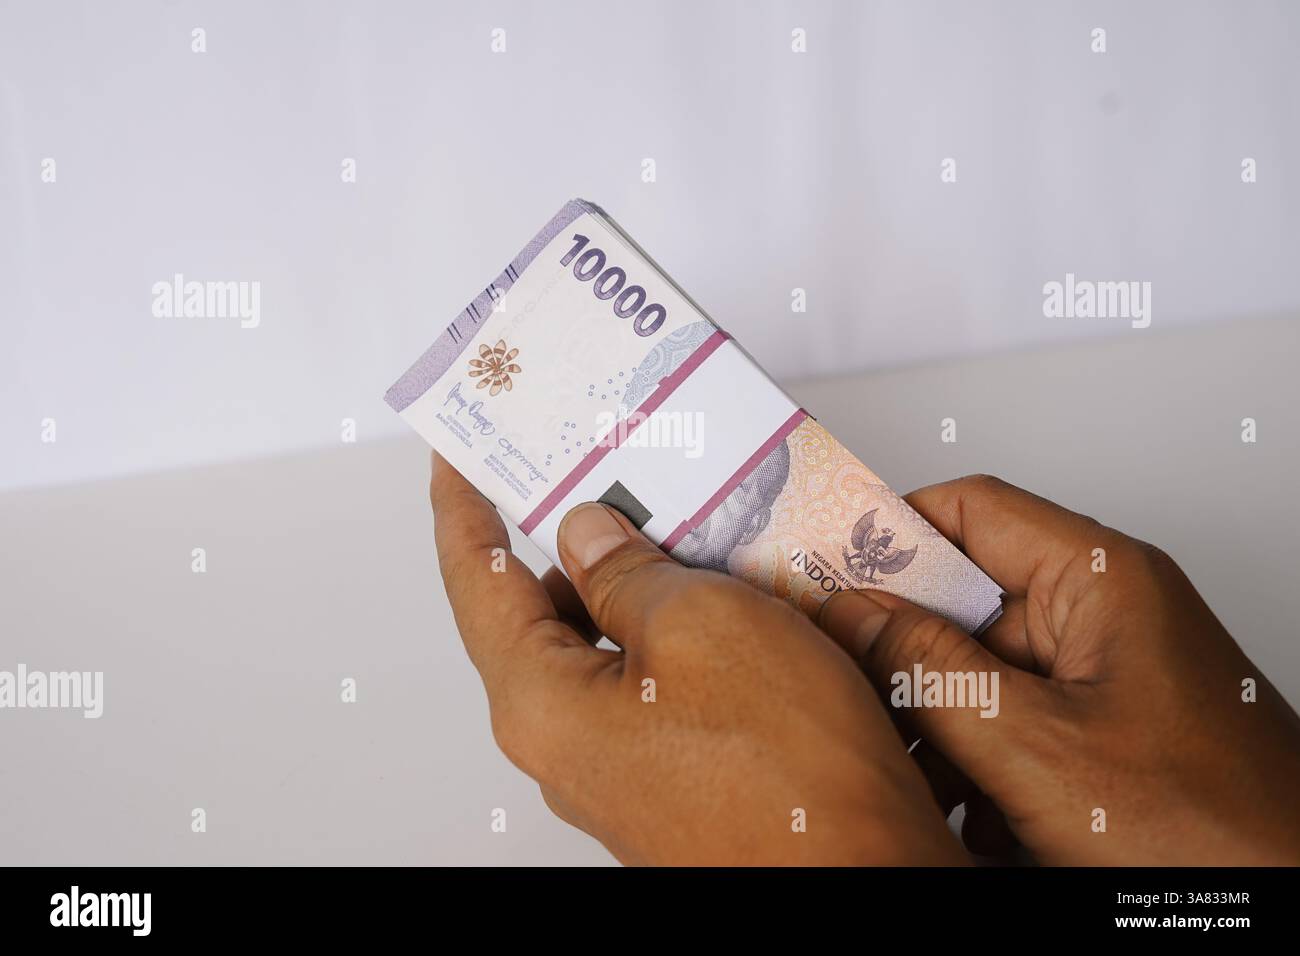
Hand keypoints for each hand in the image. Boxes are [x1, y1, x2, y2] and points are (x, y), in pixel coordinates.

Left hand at [429, 453, 965, 864]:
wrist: (865, 882)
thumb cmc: (790, 777)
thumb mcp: (705, 625)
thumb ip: (627, 571)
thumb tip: (589, 536)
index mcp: (542, 704)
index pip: (477, 581)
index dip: (464, 508)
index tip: (457, 458)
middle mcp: (567, 745)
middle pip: (542, 615)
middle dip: (572, 541)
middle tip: (605, 473)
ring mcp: (621, 769)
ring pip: (609, 649)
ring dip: (640, 586)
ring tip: (690, 527)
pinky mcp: (674, 779)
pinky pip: (655, 685)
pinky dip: (677, 633)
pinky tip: (729, 598)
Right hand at [819, 475, 1299, 864]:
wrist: (1294, 907)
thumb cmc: (1215, 833)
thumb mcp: (1036, 748)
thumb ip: (930, 671)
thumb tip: (849, 614)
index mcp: (1101, 579)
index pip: (969, 511)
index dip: (887, 530)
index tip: (817, 561)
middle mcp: (1102, 616)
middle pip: (965, 596)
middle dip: (901, 648)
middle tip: (839, 676)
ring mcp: (1101, 679)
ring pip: (978, 669)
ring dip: (931, 719)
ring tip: (902, 767)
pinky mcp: (1100, 737)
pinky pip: (1010, 723)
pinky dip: (972, 763)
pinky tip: (959, 814)